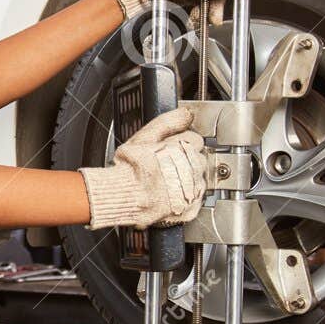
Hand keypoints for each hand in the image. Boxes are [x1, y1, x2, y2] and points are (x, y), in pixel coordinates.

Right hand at [78, 107, 208, 229]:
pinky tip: (170, 195)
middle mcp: (193, 169)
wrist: (125, 196)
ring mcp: (193, 191)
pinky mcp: (189, 209)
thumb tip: (186, 114)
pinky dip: (185, 198)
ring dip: (187, 179)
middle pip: (198, 160)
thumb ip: (169, 122)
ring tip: (166, 180)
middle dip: (186, 161)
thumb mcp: (147, 136)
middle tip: (166, 164)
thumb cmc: (131, 168)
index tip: (172, 148)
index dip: (181, 143)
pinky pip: (194, 200)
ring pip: (198, 180)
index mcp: (186, 149)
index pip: (195, 140)